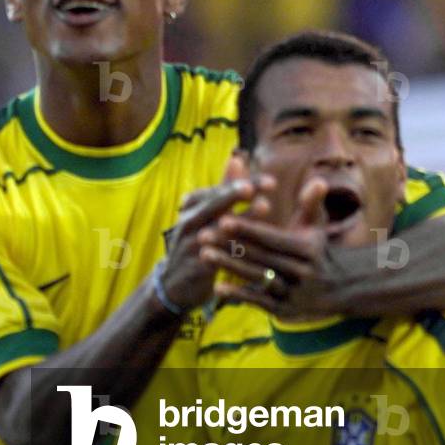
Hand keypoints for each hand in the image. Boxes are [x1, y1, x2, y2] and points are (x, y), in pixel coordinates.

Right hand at [161, 157, 275, 309]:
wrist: (173, 285)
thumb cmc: (197, 243)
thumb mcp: (206, 214)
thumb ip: (223, 189)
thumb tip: (238, 159)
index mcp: (193, 206)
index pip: (219, 190)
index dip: (243, 183)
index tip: (271, 181)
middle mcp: (189, 222)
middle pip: (213, 204)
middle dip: (233, 193)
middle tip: (254, 186)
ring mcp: (190, 245)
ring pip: (217, 229)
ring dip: (240, 218)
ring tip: (264, 208)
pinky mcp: (195, 267)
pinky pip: (216, 257)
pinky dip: (236, 250)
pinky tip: (258, 246)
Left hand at [200, 177, 348, 314]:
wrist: (338, 287)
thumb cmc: (316, 248)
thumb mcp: (316, 225)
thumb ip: (311, 203)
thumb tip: (318, 181)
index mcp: (308, 249)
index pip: (272, 238)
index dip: (248, 229)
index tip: (223, 219)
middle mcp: (302, 272)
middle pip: (261, 257)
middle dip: (230, 246)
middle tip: (203, 235)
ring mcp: (294, 293)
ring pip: (257, 278)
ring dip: (229, 267)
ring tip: (204, 254)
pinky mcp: (285, 310)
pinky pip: (259, 301)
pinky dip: (238, 295)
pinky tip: (216, 287)